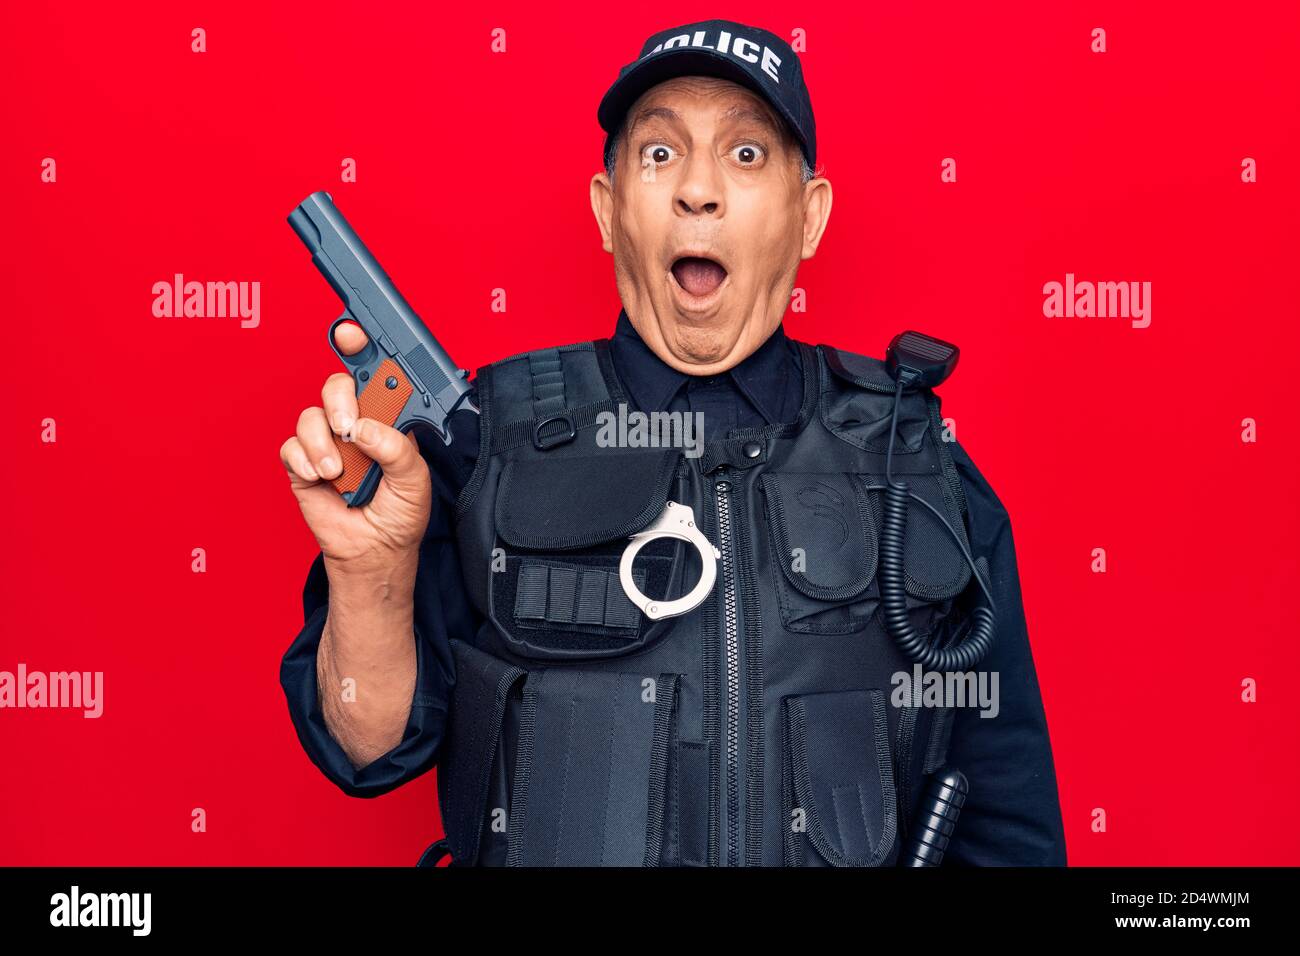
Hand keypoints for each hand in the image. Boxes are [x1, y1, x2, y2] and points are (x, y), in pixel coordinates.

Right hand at [279, 321, 431, 572]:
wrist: (374, 552)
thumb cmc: (400, 513)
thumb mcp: (415, 479)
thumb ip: (396, 448)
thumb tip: (364, 427)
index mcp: (388, 418)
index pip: (375, 373)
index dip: (361, 346)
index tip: (352, 333)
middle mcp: (355, 424)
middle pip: (337, 384)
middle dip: (339, 397)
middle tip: (348, 424)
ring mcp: (327, 442)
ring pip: (310, 415)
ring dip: (323, 442)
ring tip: (338, 470)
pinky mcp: (303, 463)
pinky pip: (291, 447)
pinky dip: (305, 460)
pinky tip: (321, 477)